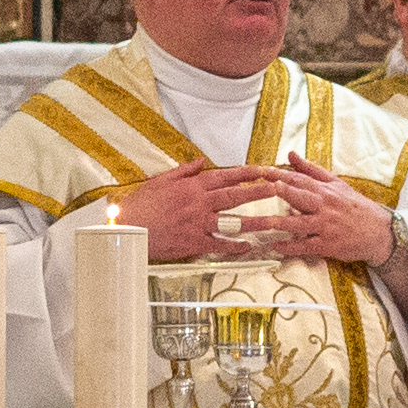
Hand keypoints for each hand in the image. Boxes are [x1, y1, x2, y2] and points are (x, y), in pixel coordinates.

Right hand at [115, 159, 283, 261]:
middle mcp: (199, 203)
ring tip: (275, 220)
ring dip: (255, 220)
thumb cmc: (141, 203)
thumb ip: (184, 171)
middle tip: (280, 188)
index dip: (246, 173)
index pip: (225, 176)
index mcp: (192, 186)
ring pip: (232, 220)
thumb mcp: (161, 180)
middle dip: (259, 191)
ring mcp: (198, 223)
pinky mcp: (194, 242)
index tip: (264, 170)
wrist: (127, 226)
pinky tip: (248, 246)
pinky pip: (219, 244)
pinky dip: (234, 246)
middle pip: (235, 196)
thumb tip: (200, 161)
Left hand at [242, 159, 401, 270]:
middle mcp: (325, 206)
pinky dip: (291, 247)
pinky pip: (307, 246)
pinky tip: (277, 246)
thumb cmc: (354, 207)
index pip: (299, 179)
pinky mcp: (328, 245)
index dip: (279, 175)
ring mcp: (326, 226)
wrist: (380, 232)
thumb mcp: (336, 184)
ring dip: (281, 223)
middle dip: (282, 192)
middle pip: (300, 197)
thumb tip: (290, 154)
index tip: (260, 171)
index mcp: (325, 190)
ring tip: (264, 222)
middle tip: (263, 188)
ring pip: (300, 223)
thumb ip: (311, 170)